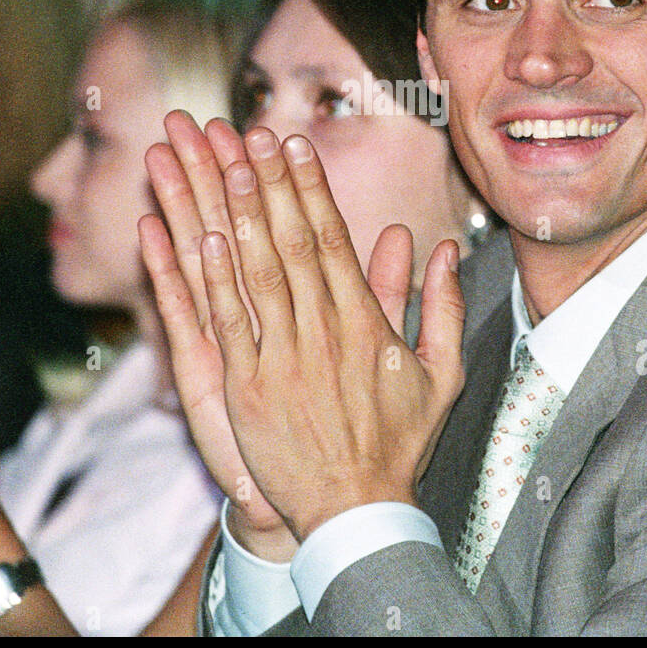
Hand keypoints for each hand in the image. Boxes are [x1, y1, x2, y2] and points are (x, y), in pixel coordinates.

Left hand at [147, 115, 466, 542]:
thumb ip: (442, 309)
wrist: (355, 512)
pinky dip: (213, 281)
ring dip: (237, 216)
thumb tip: (446, 253)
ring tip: (221, 166)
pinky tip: (200, 239)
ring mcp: (282, 359)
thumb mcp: (442, 375)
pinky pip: (227, 325)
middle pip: (292, 243)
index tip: (292, 146)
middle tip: (248, 135)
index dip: (309, 189)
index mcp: (365, 324)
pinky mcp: (246, 389)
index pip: (333, 240)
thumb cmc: (397, 444)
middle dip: (268, 184)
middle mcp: (322, 331)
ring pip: (256, 273)